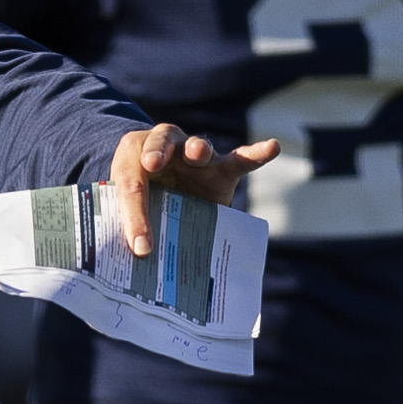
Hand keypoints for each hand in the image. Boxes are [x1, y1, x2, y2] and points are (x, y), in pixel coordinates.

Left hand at [110, 124, 278, 256]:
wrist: (162, 181)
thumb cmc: (141, 192)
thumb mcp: (131, 204)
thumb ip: (134, 222)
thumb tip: (141, 257)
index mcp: (131, 155)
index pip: (131, 184)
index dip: (134, 215)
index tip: (140, 246)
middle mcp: (164, 147)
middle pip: (159, 146)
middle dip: (156, 153)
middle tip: (151, 163)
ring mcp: (194, 156)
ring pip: (197, 148)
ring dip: (197, 150)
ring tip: (198, 153)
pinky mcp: (220, 169)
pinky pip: (239, 160)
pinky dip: (256, 154)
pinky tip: (272, 147)